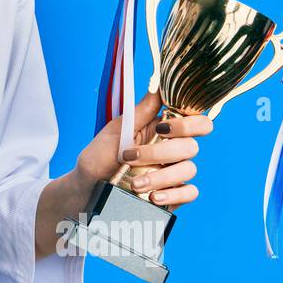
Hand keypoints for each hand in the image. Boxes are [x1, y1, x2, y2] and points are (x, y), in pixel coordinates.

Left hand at [73, 90, 211, 210]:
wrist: (86, 188)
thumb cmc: (99, 157)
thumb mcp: (115, 131)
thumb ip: (140, 112)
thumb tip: (159, 86)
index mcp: (162, 131)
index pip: (196, 121)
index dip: (189, 123)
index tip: (162, 128)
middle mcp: (173, 151)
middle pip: (191, 146)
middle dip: (160, 152)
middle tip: (131, 156)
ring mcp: (174, 173)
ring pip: (188, 170)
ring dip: (160, 176)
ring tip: (134, 183)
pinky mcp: (173, 194)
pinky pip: (189, 193)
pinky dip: (174, 195)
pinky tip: (155, 196)